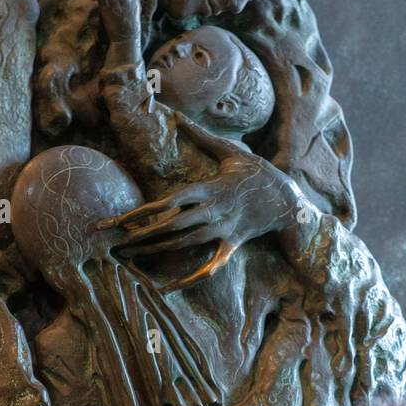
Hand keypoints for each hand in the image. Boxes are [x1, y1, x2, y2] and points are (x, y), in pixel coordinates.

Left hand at [101, 121, 301, 285]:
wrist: (290, 200)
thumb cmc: (259, 173)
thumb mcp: (232, 152)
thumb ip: (202, 137)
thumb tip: (177, 117)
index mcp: (211, 188)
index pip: (171, 200)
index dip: (144, 210)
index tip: (121, 218)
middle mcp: (214, 211)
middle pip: (173, 226)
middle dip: (143, 235)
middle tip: (115, 243)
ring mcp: (224, 230)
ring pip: (186, 244)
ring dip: (157, 250)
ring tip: (131, 255)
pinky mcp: (233, 244)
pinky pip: (211, 265)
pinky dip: (191, 278)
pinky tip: (171, 287)